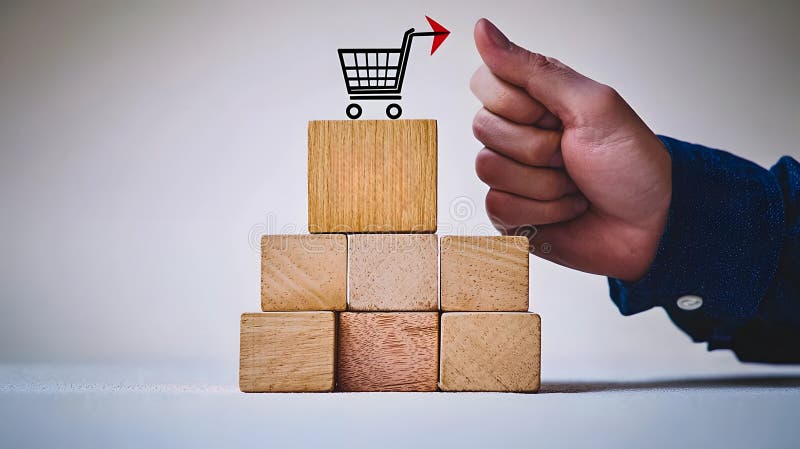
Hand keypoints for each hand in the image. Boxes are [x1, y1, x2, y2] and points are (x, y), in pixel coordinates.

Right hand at [470, 18, 671, 281]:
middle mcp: (518, 133)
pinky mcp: (509, 212)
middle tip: (572, 154)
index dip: (516, 103)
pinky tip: (566, 209)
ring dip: (544, 184)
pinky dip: (542, 211)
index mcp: (536, 99)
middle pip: (484, 127)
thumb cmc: (631, 164)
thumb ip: (532, 69)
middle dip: (538, 147)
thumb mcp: (591, 105)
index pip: (485, 82)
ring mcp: (511, 173)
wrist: (651, 225)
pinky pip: (498, 206)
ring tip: (574, 185)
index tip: (555, 115)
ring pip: (489, 168)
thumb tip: (482, 29)